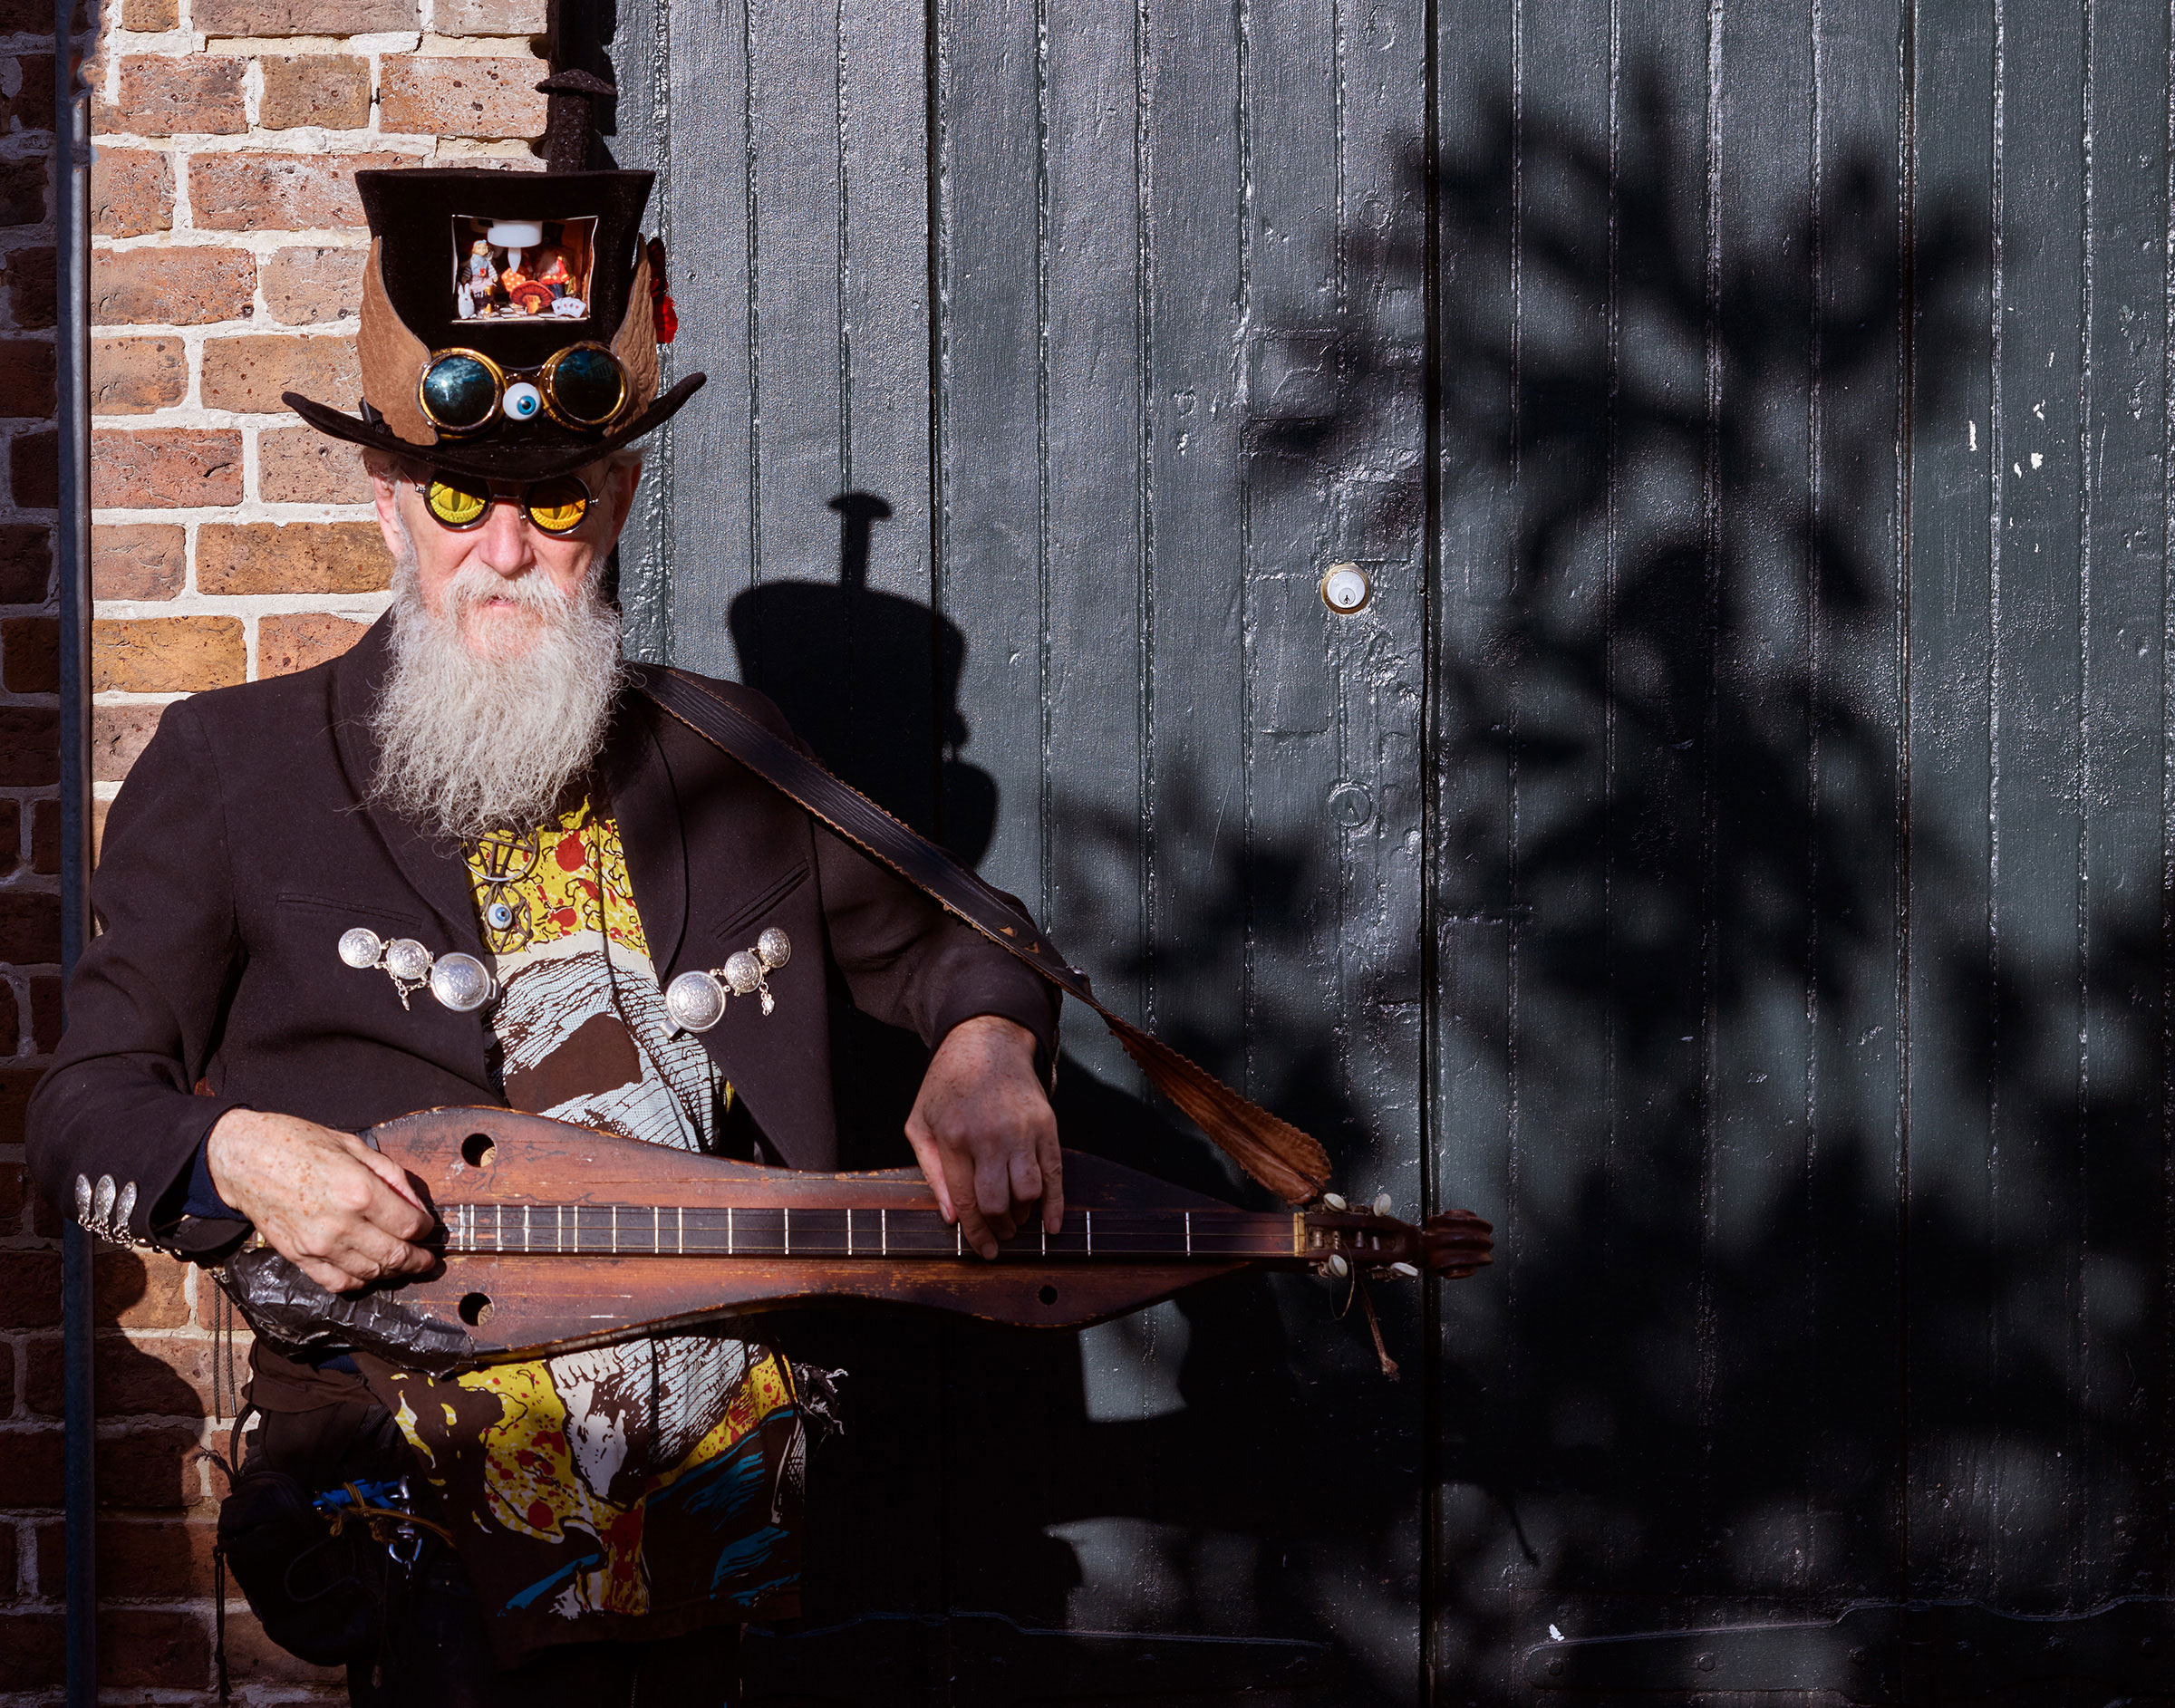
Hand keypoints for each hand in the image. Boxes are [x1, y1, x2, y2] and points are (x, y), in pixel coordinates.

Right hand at [206, 1109, 435, 1293]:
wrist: (243, 1158)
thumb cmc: (297, 1144)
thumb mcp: (354, 1146)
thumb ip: (391, 1176)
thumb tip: (416, 1205)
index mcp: (359, 1192)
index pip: (409, 1225)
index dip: (425, 1229)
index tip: (427, 1228)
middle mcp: (341, 1224)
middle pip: (394, 1256)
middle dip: (418, 1261)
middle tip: (427, 1261)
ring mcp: (318, 1245)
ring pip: (369, 1273)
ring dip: (392, 1273)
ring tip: (402, 1265)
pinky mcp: (298, 1257)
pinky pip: (336, 1283)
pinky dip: (357, 1282)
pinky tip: (367, 1272)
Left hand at [904, 1014, 1060, 1258]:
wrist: (987, 1041)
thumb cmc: (947, 1086)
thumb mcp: (920, 1123)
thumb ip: (930, 1171)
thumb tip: (951, 1217)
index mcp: (954, 1138)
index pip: (967, 1201)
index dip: (976, 1233)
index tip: (984, 1250)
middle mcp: (989, 1136)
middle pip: (998, 1202)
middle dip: (999, 1227)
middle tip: (999, 1232)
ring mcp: (1021, 1130)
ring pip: (1028, 1192)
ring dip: (1023, 1215)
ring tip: (1016, 1217)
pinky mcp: (1046, 1124)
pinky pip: (1055, 1173)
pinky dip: (1055, 1204)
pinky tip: (1051, 1224)